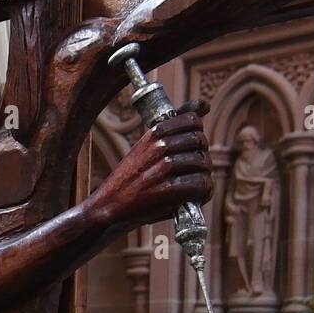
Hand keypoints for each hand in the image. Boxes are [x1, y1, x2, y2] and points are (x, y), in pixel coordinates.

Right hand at [90, 99, 211, 232]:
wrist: (109, 207)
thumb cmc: (130, 179)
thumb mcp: (145, 148)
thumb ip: (171, 131)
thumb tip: (205, 106)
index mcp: (153, 134)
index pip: (192, 120)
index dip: (197, 134)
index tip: (191, 148)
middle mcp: (159, 147)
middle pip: (200, 142)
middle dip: (202, 156)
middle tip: (194, 171)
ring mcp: (163, 168)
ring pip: (202, 163)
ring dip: (203, 177)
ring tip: (195, 187)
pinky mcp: (168, 190)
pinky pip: (200, 183)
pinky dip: (203, 193)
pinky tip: (194, 198)